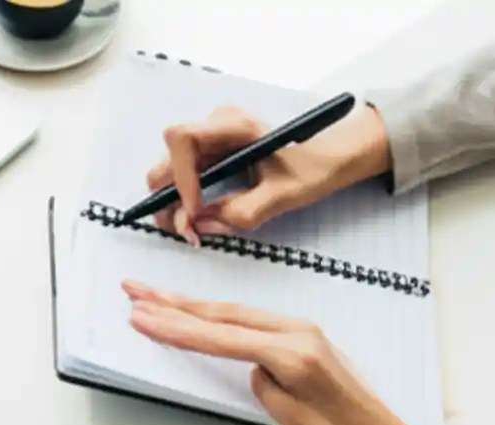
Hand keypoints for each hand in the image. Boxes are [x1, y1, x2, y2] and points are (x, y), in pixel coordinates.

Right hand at [123, 281, 446, 424]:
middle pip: (224, 315)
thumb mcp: (296, 421)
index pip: (220, 336)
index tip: (141, 317)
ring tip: (155, 299)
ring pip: (236, 317)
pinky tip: (202, 317)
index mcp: (294, 353)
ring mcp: (305, 338)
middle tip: (134, 291)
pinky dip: (219, 321)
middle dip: (174, 304)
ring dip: (193, 308)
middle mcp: (300, 335)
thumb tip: (251, 368)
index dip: (176, 327)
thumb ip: (267, 386)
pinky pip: (252, 327)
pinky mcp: (307, 348)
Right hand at [146, 105, 391, 244]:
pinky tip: (196, 222)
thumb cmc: (313, 168)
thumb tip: (199, 225)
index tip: (195, 211)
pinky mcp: (208, 157)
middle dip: (168, 199)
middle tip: (186, 231)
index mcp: (233, 124)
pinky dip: (181, 204)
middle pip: (166, 159)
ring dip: (172, 205)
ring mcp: (207, 141)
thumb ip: (240, 211)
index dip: (180, 177)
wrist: (328, 159)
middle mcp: (213, 127)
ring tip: (192, 231)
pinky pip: (180, 180)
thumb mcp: (282, 196)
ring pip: (168, 172)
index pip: (182, 140)